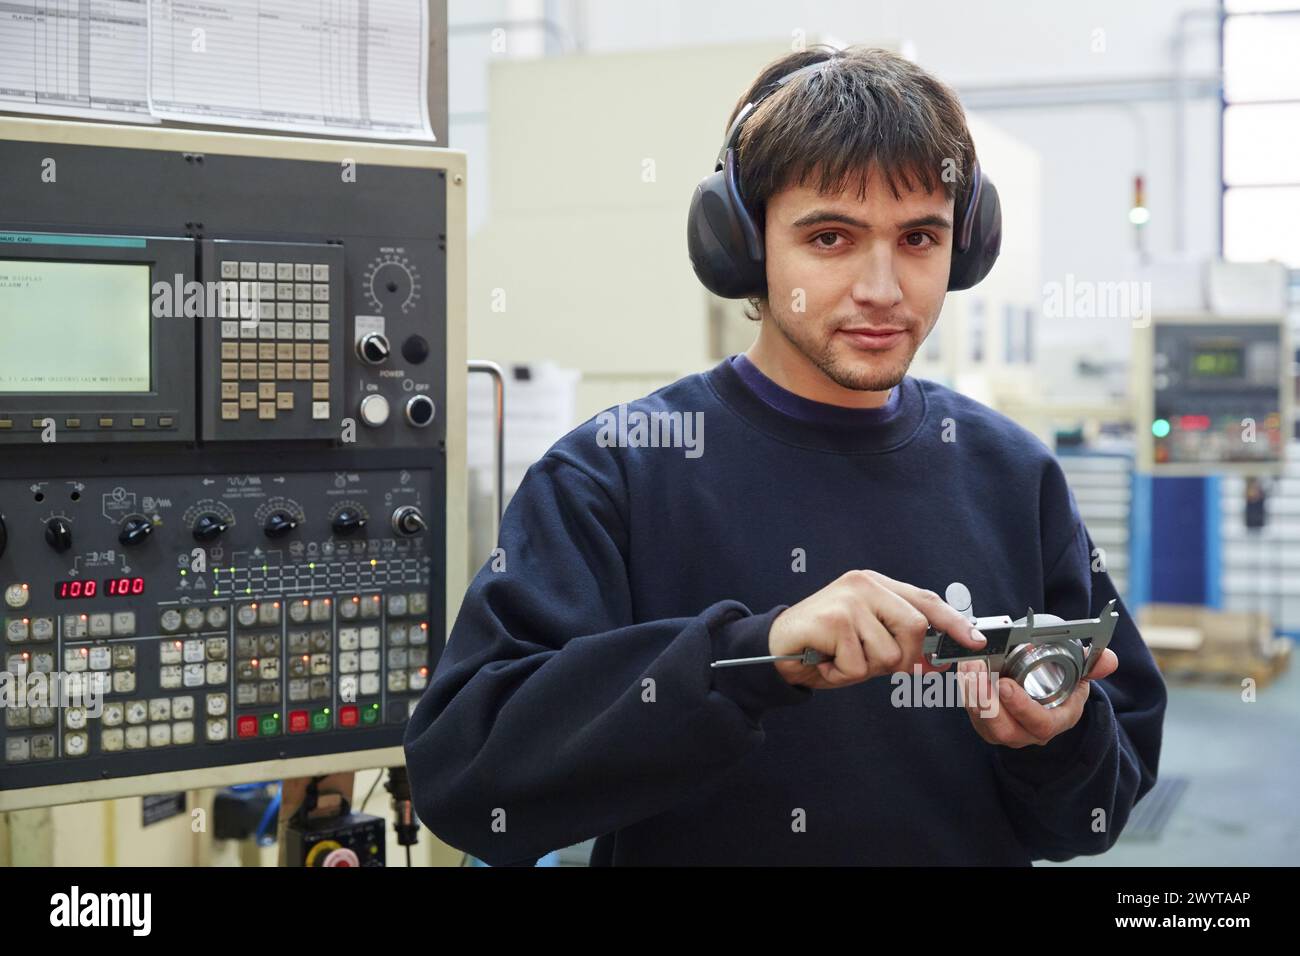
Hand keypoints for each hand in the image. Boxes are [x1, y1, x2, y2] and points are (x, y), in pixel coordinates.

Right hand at [768, 569, 986, 689]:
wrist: (774, 647)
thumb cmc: (824, 645)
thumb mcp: (866, 638)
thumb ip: (898, 640)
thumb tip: (936, 660)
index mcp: (876, 584)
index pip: (926, 600)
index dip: (954, 622)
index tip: (976, 641)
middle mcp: (865, 585)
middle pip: (915, 627)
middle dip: (903, 657)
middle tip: (873, 664)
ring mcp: (850, 600)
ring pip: (888, 653)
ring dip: (864, 670)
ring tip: (840, 659)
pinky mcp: (834, 620)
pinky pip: (859, 665)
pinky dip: (843, 675)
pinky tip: (825, 662)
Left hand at [957, 647, 1118, 746]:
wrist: (1042, 694)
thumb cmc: (1062, 684)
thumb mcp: (1080, 675)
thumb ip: (1093, 665)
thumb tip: (1108, 659)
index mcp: (1055, 721)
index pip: (1040, 724)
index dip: (1022, 707)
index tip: (1006, 684)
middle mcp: (1028, 732)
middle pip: (1003, 729)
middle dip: (986, 700)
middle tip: (976, 669)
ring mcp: (1004, 729)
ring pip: (983, 721)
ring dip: (971, 693)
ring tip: (966, 665)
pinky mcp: (984, 722)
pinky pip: (971, 711)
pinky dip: (965, 690)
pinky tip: (962, 669)